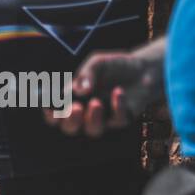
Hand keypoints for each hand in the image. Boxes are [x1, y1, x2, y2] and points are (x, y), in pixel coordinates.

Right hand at [50, 45, 165, 136]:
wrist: (144, 69)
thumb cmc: (115, 67)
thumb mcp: (97, 63)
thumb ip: (86, 74)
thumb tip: (79, 91)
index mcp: (73, 101)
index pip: (55, 116)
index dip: (50, 114)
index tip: (50, 106)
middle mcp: (86, 113)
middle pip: (70, 129)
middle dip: (70, 121)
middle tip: (75, 107)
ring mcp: (104, 118)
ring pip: (93, 131)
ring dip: (92, 119)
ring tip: (96, 102)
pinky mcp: (122, 119)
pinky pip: (117, 120)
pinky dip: (117, 106)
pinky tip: (119, 91)